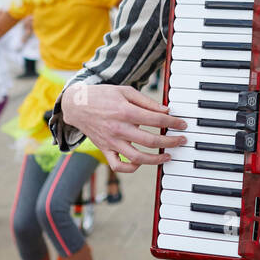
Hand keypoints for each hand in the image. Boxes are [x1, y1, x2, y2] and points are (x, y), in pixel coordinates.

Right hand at [61, 83, 186, 173]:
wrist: (76, 105)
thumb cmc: (102, 96)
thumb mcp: (125, 91)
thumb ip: (146, 102)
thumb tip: (166, 110)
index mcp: (125, 111)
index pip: (156, 119)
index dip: (173, 122)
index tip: (182, 124)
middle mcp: (119, 129)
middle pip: (151, 140)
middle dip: (171, 141)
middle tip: (181, 140)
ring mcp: (111, 141)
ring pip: (137, 157)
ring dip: (156, 159)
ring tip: (168, 156)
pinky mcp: (105, 149)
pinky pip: (118, 165)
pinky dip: (131, 168)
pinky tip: (141, 163)